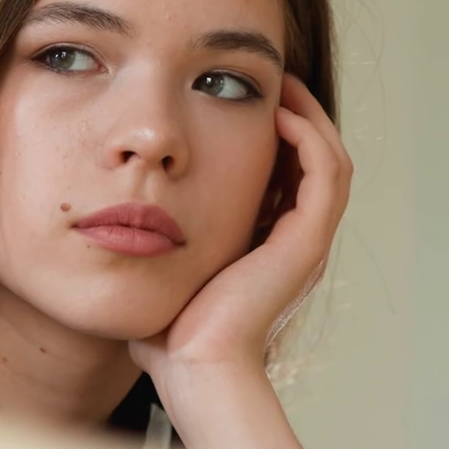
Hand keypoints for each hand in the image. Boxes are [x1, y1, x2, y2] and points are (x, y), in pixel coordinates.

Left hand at [130, 74, 351, 384]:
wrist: (191, 370)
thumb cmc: (168, 333)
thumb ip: (154, 241)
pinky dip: (309, 137)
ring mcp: (307, 244)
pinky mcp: (307, 244)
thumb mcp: (162, 267)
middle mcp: (295, 244)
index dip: (271, 135)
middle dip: (295, 115)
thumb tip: (119, 214)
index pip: (285, 176)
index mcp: (268, 249)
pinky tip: (278, 111)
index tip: (239, 99)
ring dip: (308, 117)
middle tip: (269, 79)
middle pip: (312, 162)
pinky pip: (326, 173)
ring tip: (280, 84)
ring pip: (329, 161)